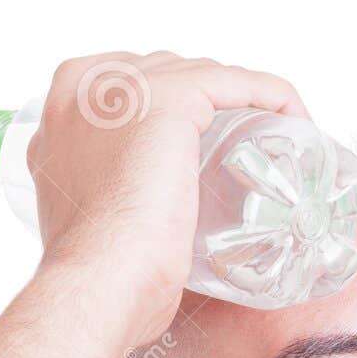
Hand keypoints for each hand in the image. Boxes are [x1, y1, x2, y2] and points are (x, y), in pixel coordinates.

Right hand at [25, 51, 308, 348]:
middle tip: (245, 151)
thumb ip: (107, 195)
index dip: (174, 111)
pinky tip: (294, 121)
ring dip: (246, 103)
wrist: (101, 283)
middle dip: (211, 106)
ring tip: (275, 143)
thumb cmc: (99, 273)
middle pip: (169, 74)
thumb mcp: (91, 220)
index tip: (204, 147)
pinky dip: (272, 97)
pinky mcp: (170, 98)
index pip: (130, 88)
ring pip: (205, 76)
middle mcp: (87, 86)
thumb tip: (141, 216)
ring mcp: (127, 87)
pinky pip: (237, 82)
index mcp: (62, 113)